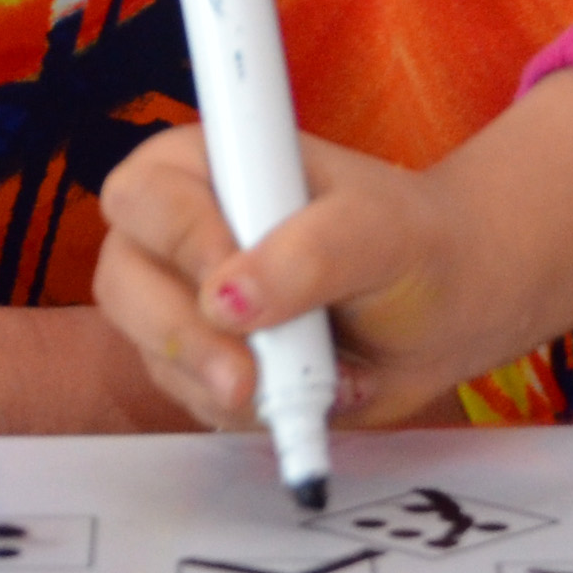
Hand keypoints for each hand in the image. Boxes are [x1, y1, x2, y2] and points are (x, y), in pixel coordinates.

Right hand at [93, 129, 488, 431]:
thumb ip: (311, 253)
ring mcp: (186, 300)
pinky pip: (190, 398)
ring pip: (152, 351)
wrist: (448, 309)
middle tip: (246, 378)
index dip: (178, 238)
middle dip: (183, 335)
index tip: (230, 288)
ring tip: (312, 376)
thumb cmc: (413, 244)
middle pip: (124, 280)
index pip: (147, 191)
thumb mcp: (380, 233)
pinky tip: (307, 390)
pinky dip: (244, 410)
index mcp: (214, 162)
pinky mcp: (204, 362)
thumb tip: (229, 299)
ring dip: (221, 381)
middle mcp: (183, 228)